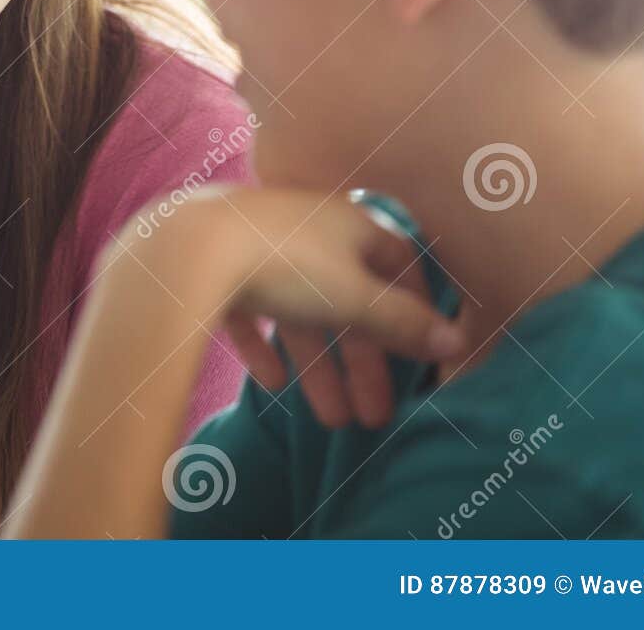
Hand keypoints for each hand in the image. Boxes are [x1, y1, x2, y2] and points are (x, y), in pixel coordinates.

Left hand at [202, 187, 463, 426]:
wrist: (187, 248)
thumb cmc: (286, 263)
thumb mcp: (355, 298)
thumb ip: (404, 323)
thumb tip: (456, 342)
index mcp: (349, 221)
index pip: (399, 261)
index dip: (416, 305)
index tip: (424, 351)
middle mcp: (307, 227)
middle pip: (348, 300)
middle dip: (363, 362)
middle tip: (375, 418)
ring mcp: (259, 245)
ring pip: (300, 313)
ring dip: (318, 368)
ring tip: (330, 423)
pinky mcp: (215, 267)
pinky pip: (250, 311)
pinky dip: (264, 348)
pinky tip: (272, 385)